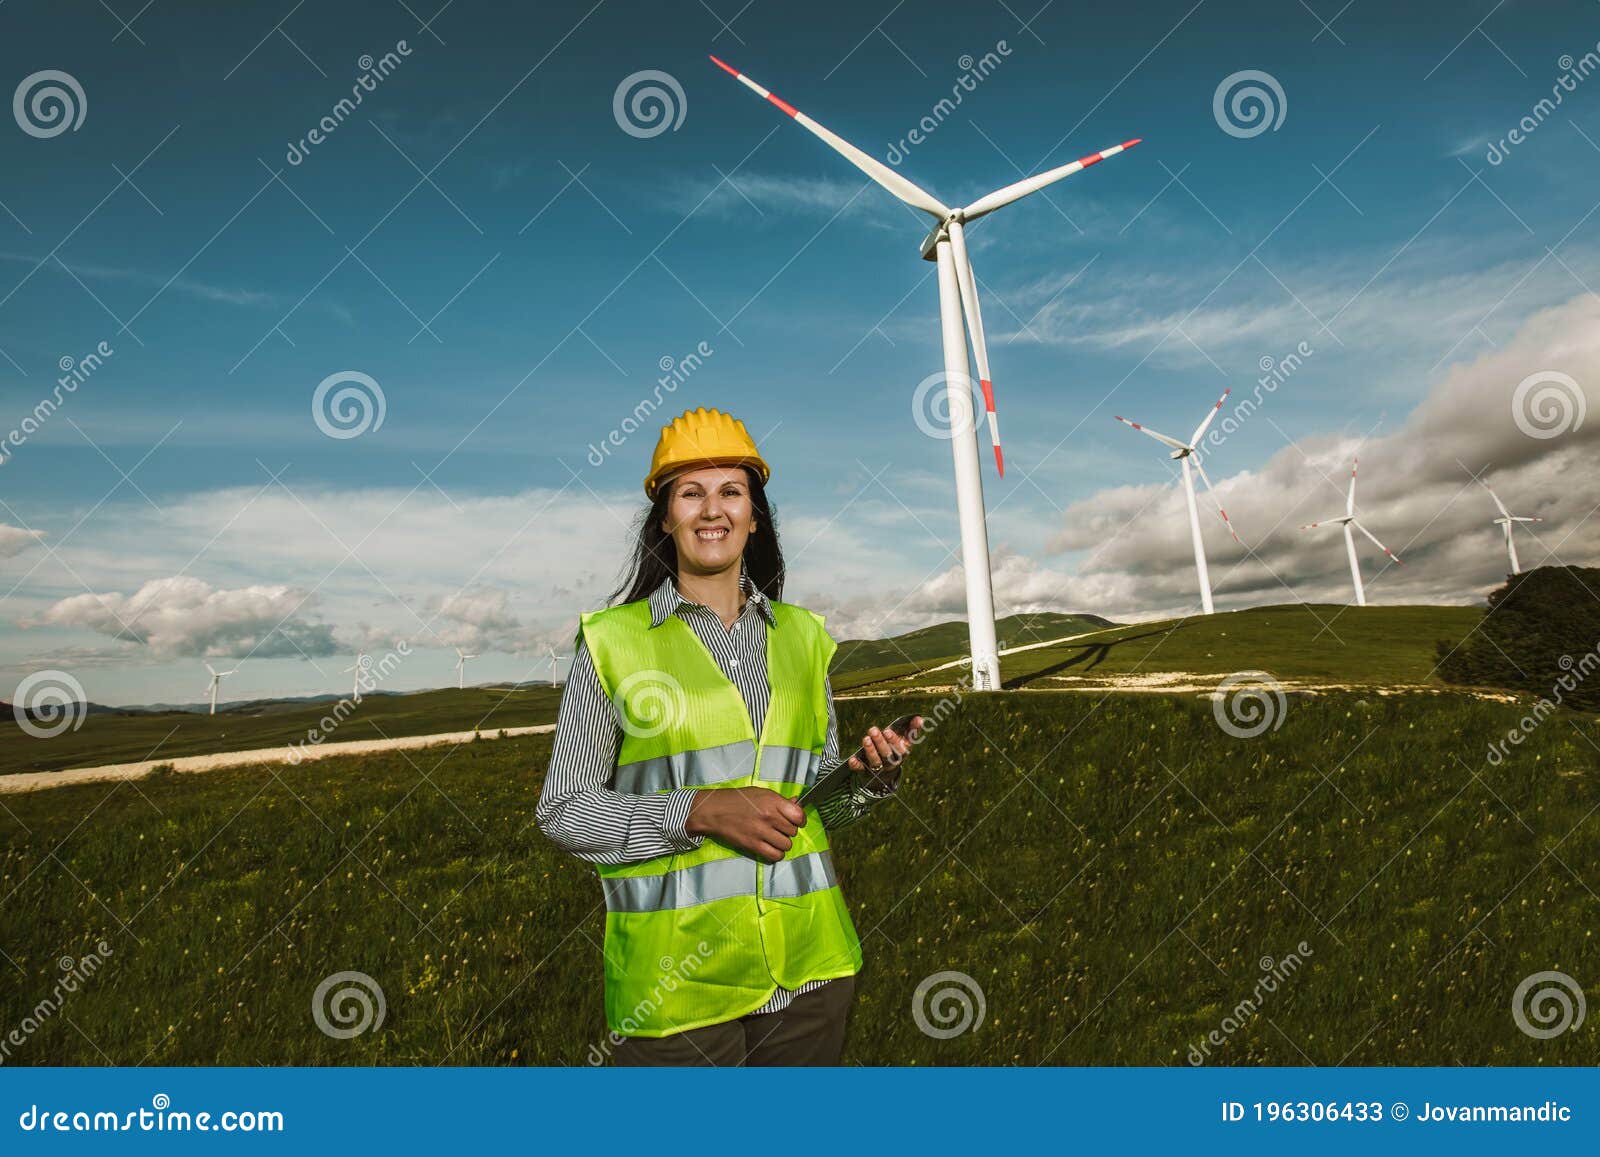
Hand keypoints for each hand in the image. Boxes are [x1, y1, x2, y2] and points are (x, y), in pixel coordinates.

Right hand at [685, 786, 805, 863]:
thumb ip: (780, 800)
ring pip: (787, 845)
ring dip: (782, 842)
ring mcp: (761, 832)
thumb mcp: (761, 793)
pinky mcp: (753, 845)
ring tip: (774, 837)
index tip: (797, 821)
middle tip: (779, 827)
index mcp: (772, 801)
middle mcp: (769, 817)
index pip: (799, 816)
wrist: (714, 811)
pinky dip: (776, 853)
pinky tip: (771, 847)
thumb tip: (797, 803)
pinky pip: (775, 855)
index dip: (800, 819)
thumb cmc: (737, 800)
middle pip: (793, 831)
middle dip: (788, 830)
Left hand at [847, 716, 922, 789]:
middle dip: (880, 742)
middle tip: (873, 730)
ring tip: (866, 739)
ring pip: (876, 762)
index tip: (888, 731)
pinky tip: (852, 759)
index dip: (894, 740)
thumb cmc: (896, 749)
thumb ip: (912, 730)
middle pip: (887, 754)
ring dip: (871, 751)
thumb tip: (919, 718)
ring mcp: (880, 768)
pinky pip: (861, 770)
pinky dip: (857, 765)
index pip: (900, 749)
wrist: (886, 772)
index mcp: (902, 754)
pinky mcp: (867, 772)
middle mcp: (891, 762)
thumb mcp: (905, 740)